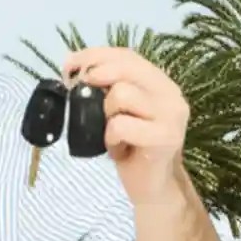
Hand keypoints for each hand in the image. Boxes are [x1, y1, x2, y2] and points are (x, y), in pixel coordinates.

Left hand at [63, 47, 190, 205]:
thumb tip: (70, 63)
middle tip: (86, 103)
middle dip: (95, 81)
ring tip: (112, 134)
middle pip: (123, 68)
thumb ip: (104, 86)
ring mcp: (171, 114)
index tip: (68, 67)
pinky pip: (121, 125)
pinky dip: (110, 138)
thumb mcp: (116, 110)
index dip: (94, 55)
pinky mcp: (166, 137)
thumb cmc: (131, 146)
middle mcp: (170, 92)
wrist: (152, 185)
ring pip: (121, 94)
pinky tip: (117, 149)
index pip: (126, 55)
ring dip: (105, 116)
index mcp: (159, 81)